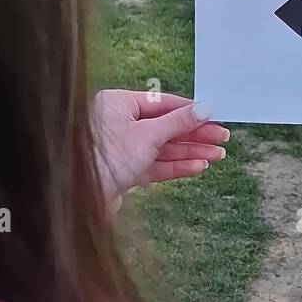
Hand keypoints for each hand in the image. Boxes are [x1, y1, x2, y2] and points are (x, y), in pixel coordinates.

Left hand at [91, 90, 227, 209]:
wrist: (79, 197)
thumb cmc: (107, 157)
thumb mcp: (149, 135)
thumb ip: (179, 122)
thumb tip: (205, 108)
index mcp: (118, 103)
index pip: (162, 103)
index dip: (190, 111)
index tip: (214, 117)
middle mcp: (118, 123)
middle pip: (165, 126)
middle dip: (195, 135)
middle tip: (222, 138)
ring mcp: (122, 149)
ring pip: (163, 148)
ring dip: (190, 152)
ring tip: (217, 155)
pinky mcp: (125, 172)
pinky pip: (155, 165)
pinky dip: (177, 166)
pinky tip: (198, 167)